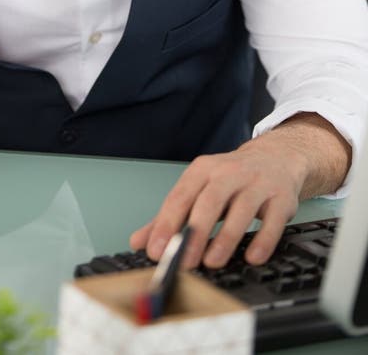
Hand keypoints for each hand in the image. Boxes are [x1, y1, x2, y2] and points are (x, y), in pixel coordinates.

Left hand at [130, 133, 307, 269]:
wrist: (274, 157)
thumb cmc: (230, 179)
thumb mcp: (198, 189)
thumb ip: (169, 216)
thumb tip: (139, 242)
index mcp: (203, 170)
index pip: (180, 197)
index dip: (167, 224)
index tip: (156, 250)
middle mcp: (229, 173)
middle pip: (209, 201)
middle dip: (195, 232)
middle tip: (183, 261)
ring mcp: (257, 183)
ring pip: (241, 210)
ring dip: (226, 238)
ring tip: (212, 262)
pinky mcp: (281, 197)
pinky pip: (273, 220)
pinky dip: (263, 240)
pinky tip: (252, 257)